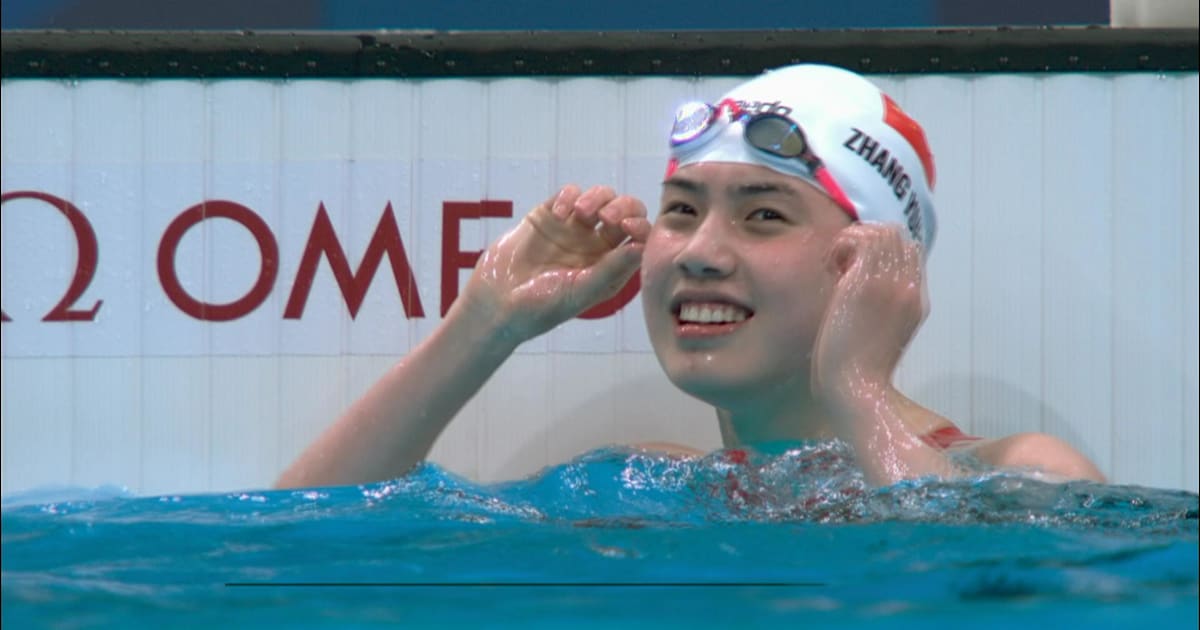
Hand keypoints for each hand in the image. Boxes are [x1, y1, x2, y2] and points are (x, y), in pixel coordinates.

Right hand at [458, 184, 649, 342]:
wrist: (496, 303)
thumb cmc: (541, 307)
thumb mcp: (580, 290)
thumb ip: (611, 268)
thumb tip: (642, 246)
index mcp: (610, 266)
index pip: (638, 238)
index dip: (641, 227)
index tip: (629, 227)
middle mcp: (596, 246)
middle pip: (625, 211)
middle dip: (622, 206)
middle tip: (607, 218)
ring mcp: (572, 229)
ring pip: (599, 197)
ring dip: (597, 197)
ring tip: (581, 211)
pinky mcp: (548, 216)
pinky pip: (568, 194)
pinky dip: (568, 196)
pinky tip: (560, 213)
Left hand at [811, 223, 927, 405]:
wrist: (856, 390)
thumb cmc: (857, 372)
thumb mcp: (882, 335)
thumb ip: (882, 309)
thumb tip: (859, 288)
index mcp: (917, 302)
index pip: (909, 252)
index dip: (881, 251)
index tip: (855, 270)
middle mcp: (911, 289)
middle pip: (898, 236)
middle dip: (867, 240)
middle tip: (843, 265)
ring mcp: (892, 284)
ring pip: (882, 231)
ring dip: (855, 240)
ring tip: (837, 266)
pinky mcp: (866, 284)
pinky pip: (861, 239)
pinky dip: (843, 244)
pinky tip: (832, 268)